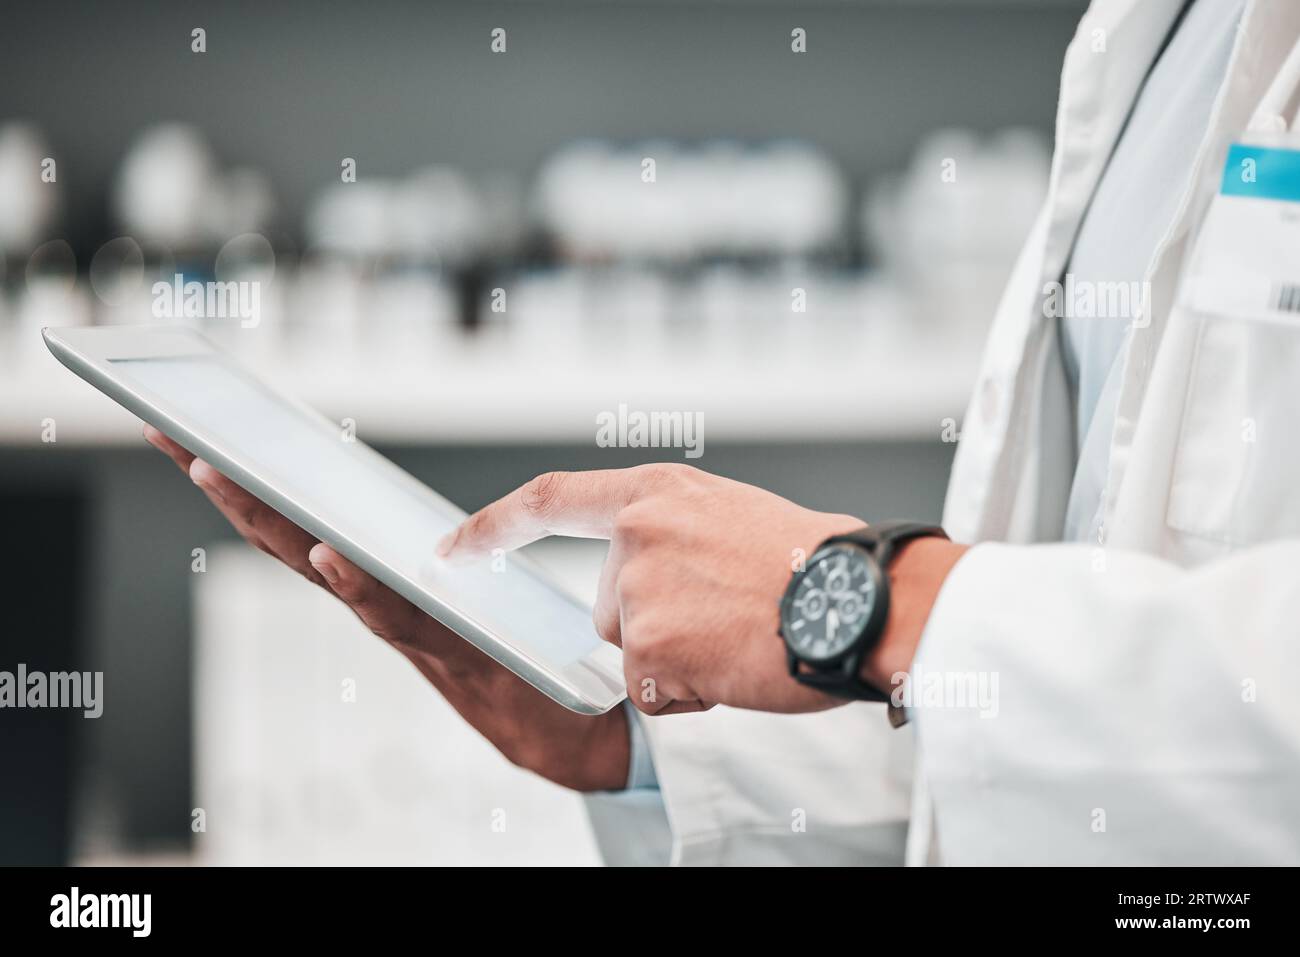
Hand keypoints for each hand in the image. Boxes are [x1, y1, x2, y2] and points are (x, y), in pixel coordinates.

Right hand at [142, 425, 629, 791]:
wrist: (565, 729)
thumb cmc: (513, 653)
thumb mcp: (462, 587)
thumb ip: (429, 553)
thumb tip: (400, 504)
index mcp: (382, 581)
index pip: (306, 524)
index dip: (256, 485)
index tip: (203, 434)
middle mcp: (381, 603)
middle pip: (293, 541)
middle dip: (233, 492)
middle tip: (177, 437)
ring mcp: (406, 629)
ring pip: (324, 572)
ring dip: (270, 525)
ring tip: (218, 472)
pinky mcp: (449, 652)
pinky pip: (393, 614)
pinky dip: (356, 585)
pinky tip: (327, 552)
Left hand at [438, 463, 867, 713]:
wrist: (862, 601)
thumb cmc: (817, 564)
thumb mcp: (732, 515)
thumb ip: (675, 535)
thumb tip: (647, 578)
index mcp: (657, 492)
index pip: (551, 499)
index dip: (494, 524)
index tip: (452, 546)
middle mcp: (635, 535)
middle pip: (608, 605)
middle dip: (655, 625)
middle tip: (728, 616)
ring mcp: (638, 591)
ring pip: (633, 652)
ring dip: (678, 659)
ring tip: (740, 636)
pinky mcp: (647, 648)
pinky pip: (654, 691)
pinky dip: (693, 692)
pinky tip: (736, 665)